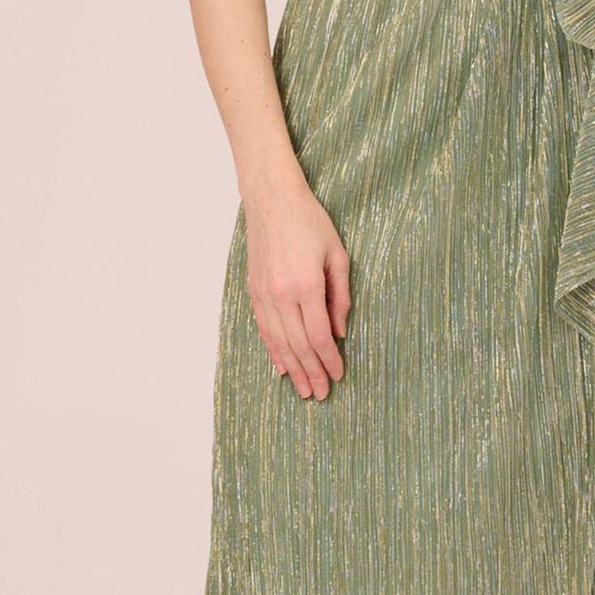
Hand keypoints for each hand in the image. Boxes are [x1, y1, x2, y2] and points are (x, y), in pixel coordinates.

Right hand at [243, 175, 349, 397]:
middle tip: (321, 394)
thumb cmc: (309, 221)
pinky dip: (273, 351)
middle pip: (297, 346)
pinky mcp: (253, 291)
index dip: (329, 359)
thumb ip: (340, 296)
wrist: (271, 200)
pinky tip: (281, 368)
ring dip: (292, 369)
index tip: (339, 375)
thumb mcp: (337, 255)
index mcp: (306, 285)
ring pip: (278, 342)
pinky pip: (264, 330)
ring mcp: (263, 294)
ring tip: (303, 390)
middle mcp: (281, 294)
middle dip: (311, 372)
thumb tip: (341, 332)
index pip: (318, 335)